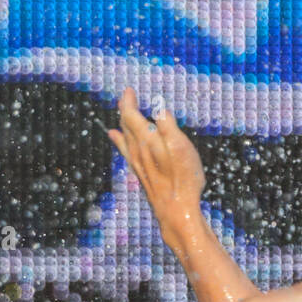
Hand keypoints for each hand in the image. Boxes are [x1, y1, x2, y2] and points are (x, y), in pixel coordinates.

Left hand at [107, 87, 204, 233]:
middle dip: (124, 110)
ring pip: (125, 140)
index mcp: (147, 140)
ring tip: (118, 119)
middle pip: (125, 126)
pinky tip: (121, 146)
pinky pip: (127, 153)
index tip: (128, 90)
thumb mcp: (180, 147)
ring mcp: (138, 164)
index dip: (128, 102)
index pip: (131, 116)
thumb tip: (159, 107)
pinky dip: (121, 144)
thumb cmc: (182, 179)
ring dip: (122, 126)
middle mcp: (138, 151)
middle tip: (125, 99)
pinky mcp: (142, 175)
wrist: (176, 211)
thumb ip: (168, 125)